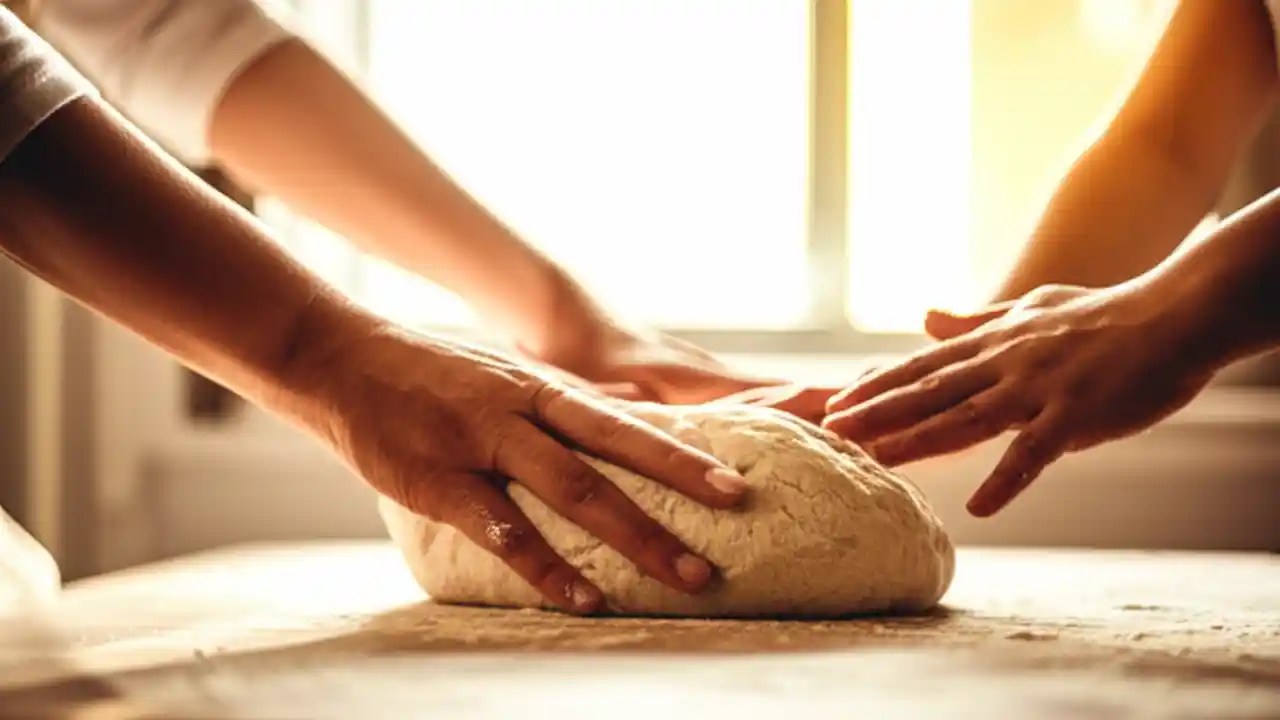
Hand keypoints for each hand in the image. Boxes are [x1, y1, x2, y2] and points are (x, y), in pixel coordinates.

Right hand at [301, 320, 749, 613]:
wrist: (343, 358)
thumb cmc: (434, 372)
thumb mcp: (505, 372)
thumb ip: (565, 397)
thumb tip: (629, 402)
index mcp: (541, 388)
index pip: (626, 423)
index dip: (682, 455)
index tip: (734, 485)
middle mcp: (520, 412)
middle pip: (611, 458)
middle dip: (675, 500)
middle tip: (723, 544)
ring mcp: (479, 444)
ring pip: (569, 490)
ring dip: (629, 537)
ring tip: (677, 578)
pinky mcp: (437, 481)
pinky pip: (500, 528)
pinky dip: (544, 564)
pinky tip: (581, 596)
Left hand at [822, 283, 1217, 516]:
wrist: (1172, 315)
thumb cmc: (1102, 315)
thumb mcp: (1028, 308)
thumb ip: (975, 319)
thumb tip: (925, 316)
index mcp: (993, 343)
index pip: (921, 367)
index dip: (876, 385)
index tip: (835, 402)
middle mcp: (1004, 364)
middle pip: (929, 391)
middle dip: (877, 411)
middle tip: (829, 429)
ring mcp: (1037, 389)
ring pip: (966, 418)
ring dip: (918, 439)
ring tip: (875, 460)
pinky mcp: (1074, 415)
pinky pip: (1034, 453)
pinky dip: (1007, 480)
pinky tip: (979, 507)